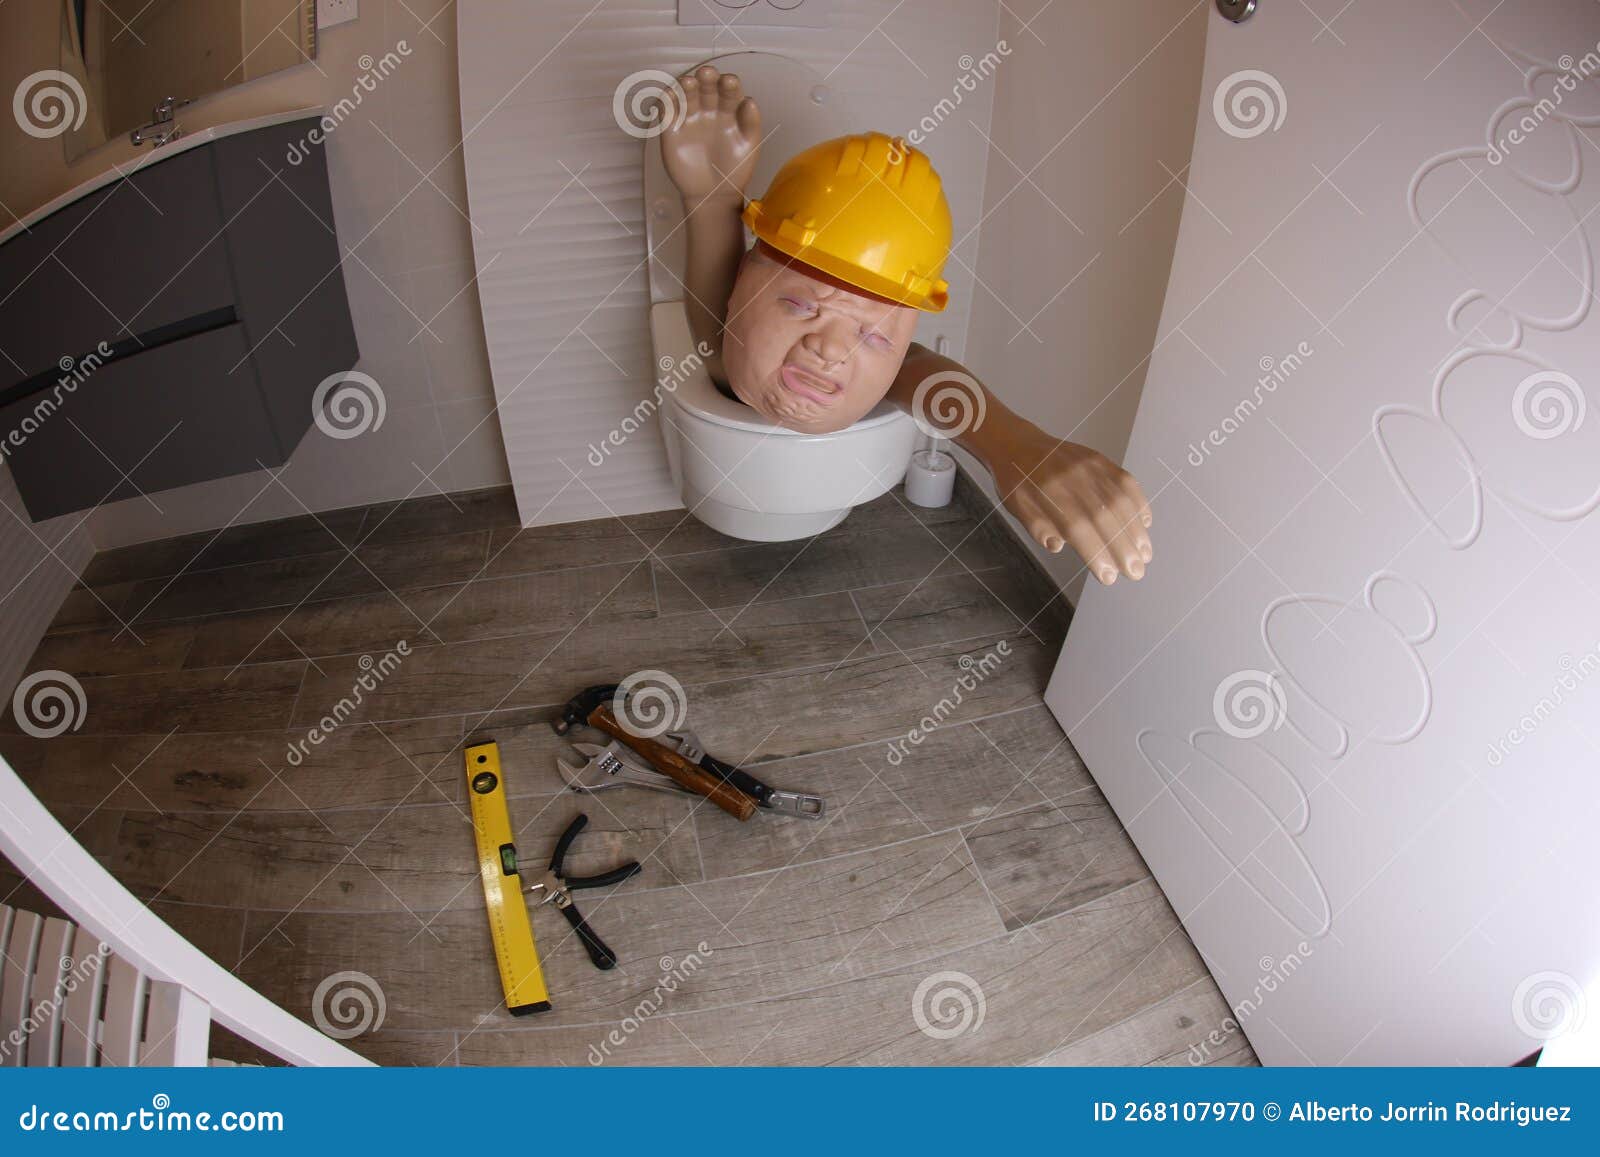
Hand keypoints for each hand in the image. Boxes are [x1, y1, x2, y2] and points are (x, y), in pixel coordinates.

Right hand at [661, 65, 761, 202]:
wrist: (713, 194)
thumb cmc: (734, 169)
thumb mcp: (748, 147)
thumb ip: (751, 124)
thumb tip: (750, 101)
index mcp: (730, 110)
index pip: (729, 91)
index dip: (728, 84)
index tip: (729, 82)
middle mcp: (709, 109)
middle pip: (706, 87)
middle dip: (706, 78)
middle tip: (707, 74)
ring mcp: (690, 118)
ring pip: (686, 94)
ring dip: (686, 85)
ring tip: (688, 83)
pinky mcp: (671, 129)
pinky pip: (666, 111)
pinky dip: (665, 101)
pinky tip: (669, 98)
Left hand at [988, 427, 1153, 585]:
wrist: (1019, 443)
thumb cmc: (1017, 482)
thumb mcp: (1017, 508)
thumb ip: (1039, 528)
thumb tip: (1058, 546)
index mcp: (1049, 495)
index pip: (1079, 530)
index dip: (1098, 555)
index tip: (1110, 577)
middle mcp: (1073, 480)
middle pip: (1105, 518)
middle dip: (1124, 549)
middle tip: (1136, 573)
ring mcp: (1090, 467)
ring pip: (1120, 501)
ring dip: (1137, 531)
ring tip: (1145, 554)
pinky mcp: (1100, 460)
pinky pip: (1126, 482)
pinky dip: (1139, 504)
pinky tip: (1145, 523)